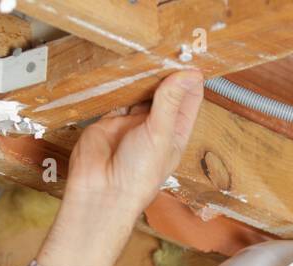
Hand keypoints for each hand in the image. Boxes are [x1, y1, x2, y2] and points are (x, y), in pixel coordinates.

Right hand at [36, 69, 204, 265]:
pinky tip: (125, 68)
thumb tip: (187, 75)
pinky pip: (116, 95)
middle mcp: (156, 127)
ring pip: (140, 92)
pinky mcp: (109, 119)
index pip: (189, 100)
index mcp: (176, 134)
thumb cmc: (137, 176)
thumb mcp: (160, 135)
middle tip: (168, 47)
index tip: (191, 56)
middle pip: (165, 92)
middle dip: (167, 73)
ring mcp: (132, 123)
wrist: (101, 190)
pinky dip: (120, 83)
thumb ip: (170, 103)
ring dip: (144, 76)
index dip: (190, 79)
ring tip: (149, 53)